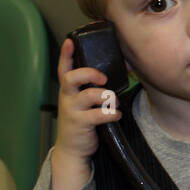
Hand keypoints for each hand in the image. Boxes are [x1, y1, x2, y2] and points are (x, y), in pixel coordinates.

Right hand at [55, 36, 121, 162]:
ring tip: (114, 102)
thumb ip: (95, 88)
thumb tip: (125, 70)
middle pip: (71, 78)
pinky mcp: (80, 124)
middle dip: (89, 73)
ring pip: (88, 96)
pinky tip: (116, 115)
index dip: (65, 54)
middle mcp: (67, 97)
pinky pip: (98, 115)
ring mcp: (71, 111)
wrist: (72, 149)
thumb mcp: (83, 102)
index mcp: (68, 90)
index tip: (70, 41)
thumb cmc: (82, 120)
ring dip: (107, 96)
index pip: (63, 68)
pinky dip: (112, 114)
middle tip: (103, 78)